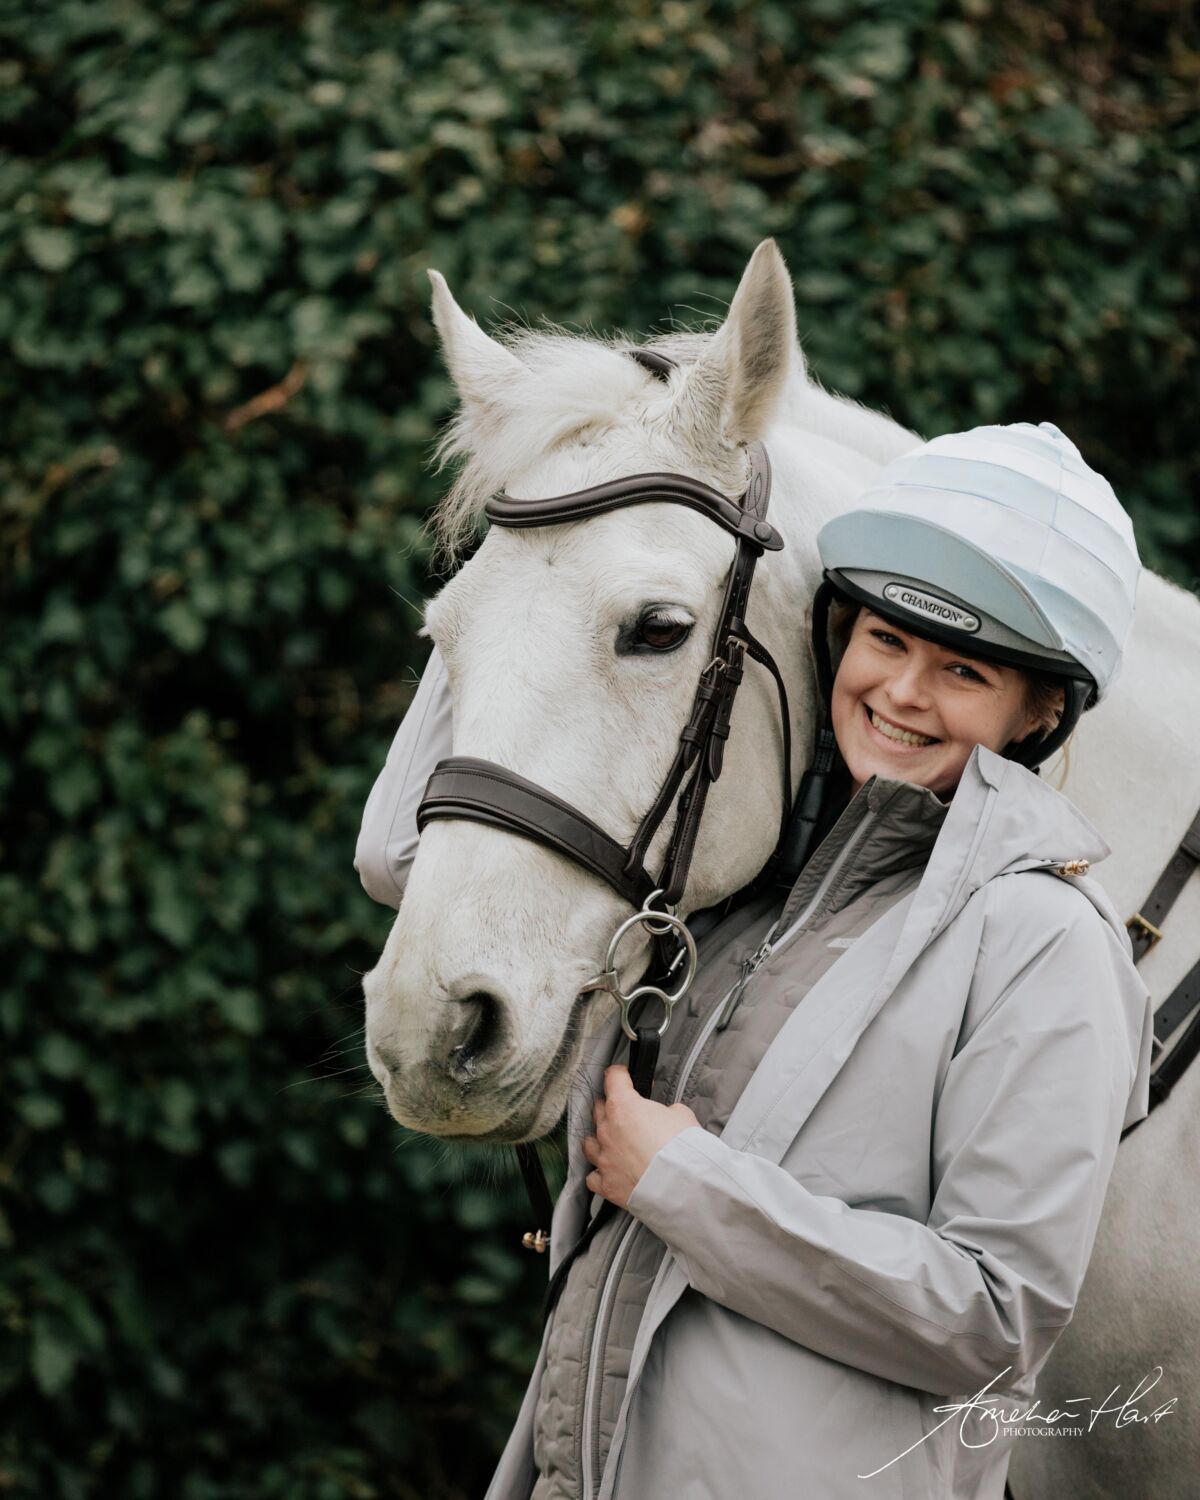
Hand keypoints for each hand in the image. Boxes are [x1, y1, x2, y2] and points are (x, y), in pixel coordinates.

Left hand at [581, 1065, 700, 1210]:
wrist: (682, 1185)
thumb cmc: (682, 1148)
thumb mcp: (681, 1114)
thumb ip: (666, 1111)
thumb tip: (665, 1116)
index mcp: (623, 1106)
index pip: (613, 1078)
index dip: (619, 1074)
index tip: (622, 1075)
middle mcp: (607, 1130)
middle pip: (598, 1109)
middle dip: (610, 1107)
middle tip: (624, 1110)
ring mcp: (604, 1159)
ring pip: (589, 1143)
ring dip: (598, 1139)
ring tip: (609, 1141)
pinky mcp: (607, 1185)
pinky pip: (593, 1177)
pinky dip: (599, 1174)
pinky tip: (607, 1173)